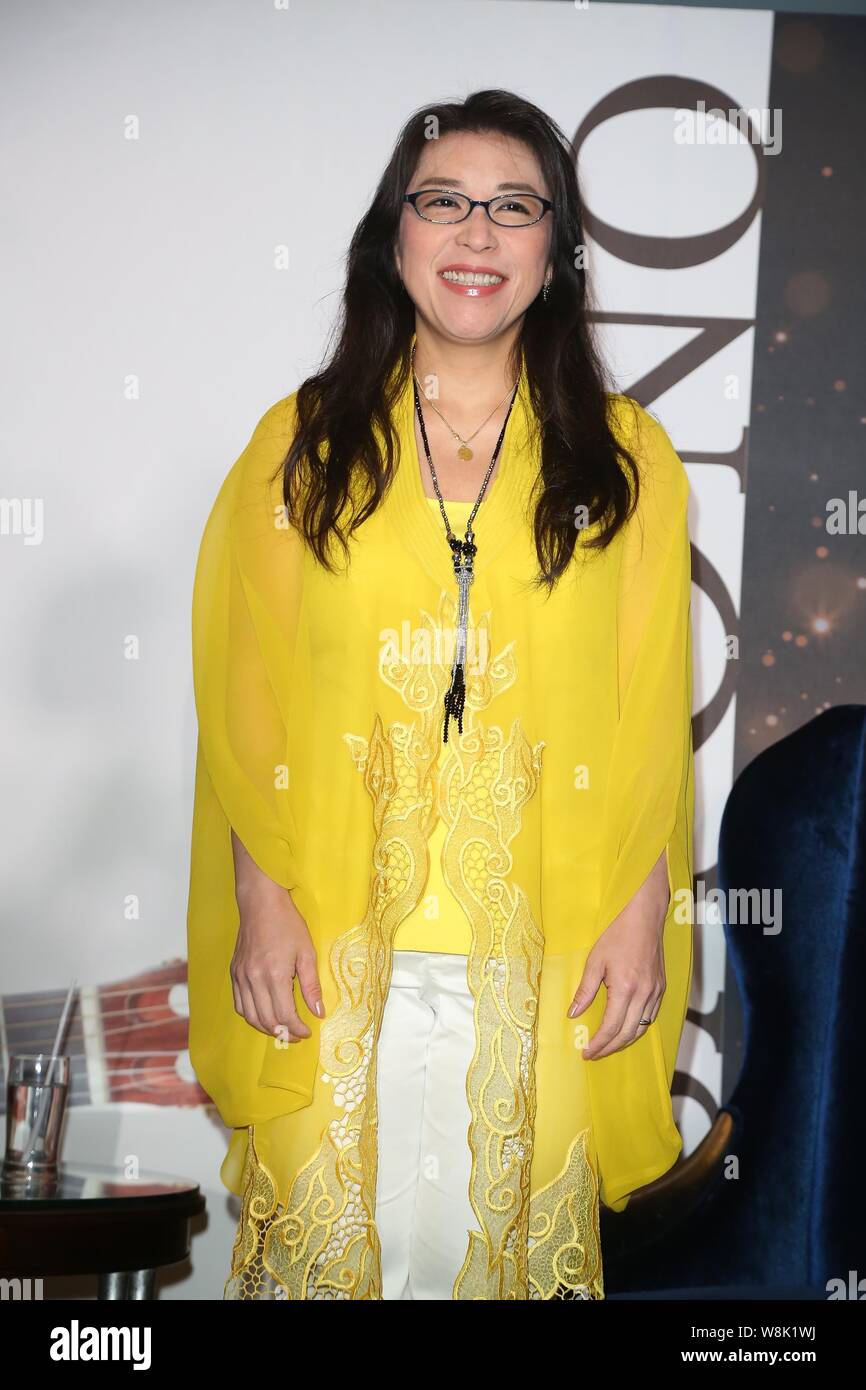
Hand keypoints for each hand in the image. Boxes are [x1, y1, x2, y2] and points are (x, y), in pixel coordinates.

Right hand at [229, 830, 325, 1041]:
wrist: (260, 903)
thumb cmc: (287, 924)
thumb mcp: (307, 953)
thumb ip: (312, 986)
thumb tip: (319, 1012)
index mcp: (274, 974)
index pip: (285, 1015)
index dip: (297, 1029)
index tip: (308, 1032)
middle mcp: (254, 979)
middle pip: (267, 1020)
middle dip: (284, 1032)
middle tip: (297, 1034)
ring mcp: (240, 977)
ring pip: (250, 1016)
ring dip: (266, 1028)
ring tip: (282, 1029)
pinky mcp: (234, 973)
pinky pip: (239, 1004)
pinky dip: (251, 1015)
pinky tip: (264, 1014)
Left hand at [567, 848, 668, 1059]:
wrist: (644, 918)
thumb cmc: (618, 935)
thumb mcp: (595, 961)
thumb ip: (585, 990)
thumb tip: (573, 1013)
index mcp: (626, 989)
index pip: (611, 1027)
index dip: (598, 1043)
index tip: (586, 1052)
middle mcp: (644, 995)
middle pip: (627, 1034)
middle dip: (610, 1047)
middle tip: (594, 1053)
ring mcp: (656, 993)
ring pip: (642, 1028)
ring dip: (624, 1041)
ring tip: (607, 1045)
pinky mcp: (661, 989)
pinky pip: (651, 1017)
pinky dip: (637, 1028)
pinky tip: (625, 1028)